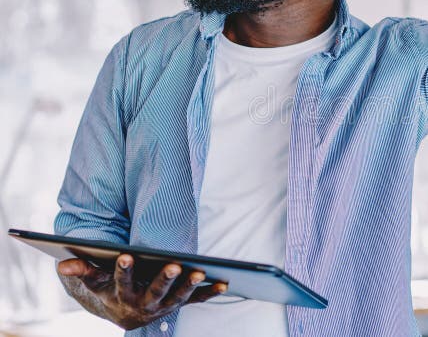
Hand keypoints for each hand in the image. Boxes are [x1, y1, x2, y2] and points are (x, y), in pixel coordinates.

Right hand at [57, 254, 226, 329]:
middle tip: (173, 264)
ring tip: (200, 269)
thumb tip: (64, 264)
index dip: (123, 270)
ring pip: (178, 297)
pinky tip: (224, 282)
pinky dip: (210, 292)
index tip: (125, 255)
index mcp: (122, 296)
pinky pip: (196, 300)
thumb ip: (82, 271)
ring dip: (189, 285)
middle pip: (155, 292)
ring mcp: (164, 306)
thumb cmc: (108, 288)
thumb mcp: (94, 282)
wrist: (123, 312)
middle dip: (164, 279)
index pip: (122, 283)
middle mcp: (144, 305)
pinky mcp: (179, 303)